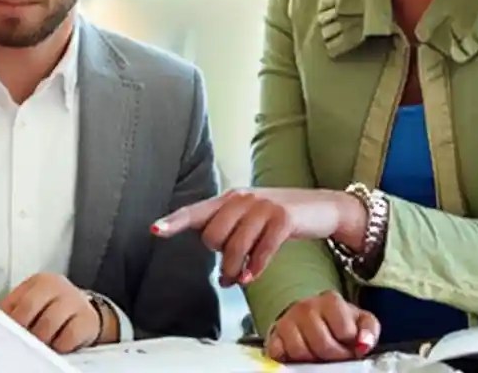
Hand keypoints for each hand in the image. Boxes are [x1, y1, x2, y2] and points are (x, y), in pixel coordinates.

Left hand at [0, 273, 103, 353]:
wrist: (86, 312)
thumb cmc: (52, 309)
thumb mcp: (33, 302)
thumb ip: (13, 310)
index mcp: (39, 281)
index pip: (14, 300)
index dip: (5, 320)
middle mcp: (57, 286)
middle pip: (28, 307)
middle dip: (21, 329)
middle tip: (18, 342)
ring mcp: (74, 301)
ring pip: (47, 325)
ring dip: (40, 340)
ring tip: (40, 344)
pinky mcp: (87, 320)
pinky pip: (67, 338)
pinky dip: (59, 346)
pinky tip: (58, 344)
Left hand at [151, 188, 359, 284]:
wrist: (322, 207)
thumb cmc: (280, 218)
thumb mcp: (251, 218)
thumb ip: (231, 233)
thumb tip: (220, 270)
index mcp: (230, 198)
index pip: (195, 211)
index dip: (174, 222)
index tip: (155, 231)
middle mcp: (242, 198)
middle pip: (213, 237)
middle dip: (219, 259)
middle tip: (230, 270)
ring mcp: (263, 206)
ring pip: (235, 247)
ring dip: (235, 270)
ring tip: (238, 279)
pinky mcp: (283, 218)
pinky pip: (261, 251)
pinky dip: (255, 269)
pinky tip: (251, 277)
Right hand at [266, 291, 379, 362]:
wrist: (311, 314)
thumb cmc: (339, 321)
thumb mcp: (360, 320)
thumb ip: (369, 330)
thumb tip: (363, 344)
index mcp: (331, 300)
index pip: (344, 331)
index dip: (349, 344)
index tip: (348, 346)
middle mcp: (306, 307)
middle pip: (322, 344)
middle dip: (333, 356)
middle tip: (335, 356)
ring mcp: (287, 320)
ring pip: (299, 350)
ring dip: (311, 359)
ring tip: (318, 355)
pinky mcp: (274, 334)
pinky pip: (278, 352)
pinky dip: (288, 359)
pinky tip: (300, 356)